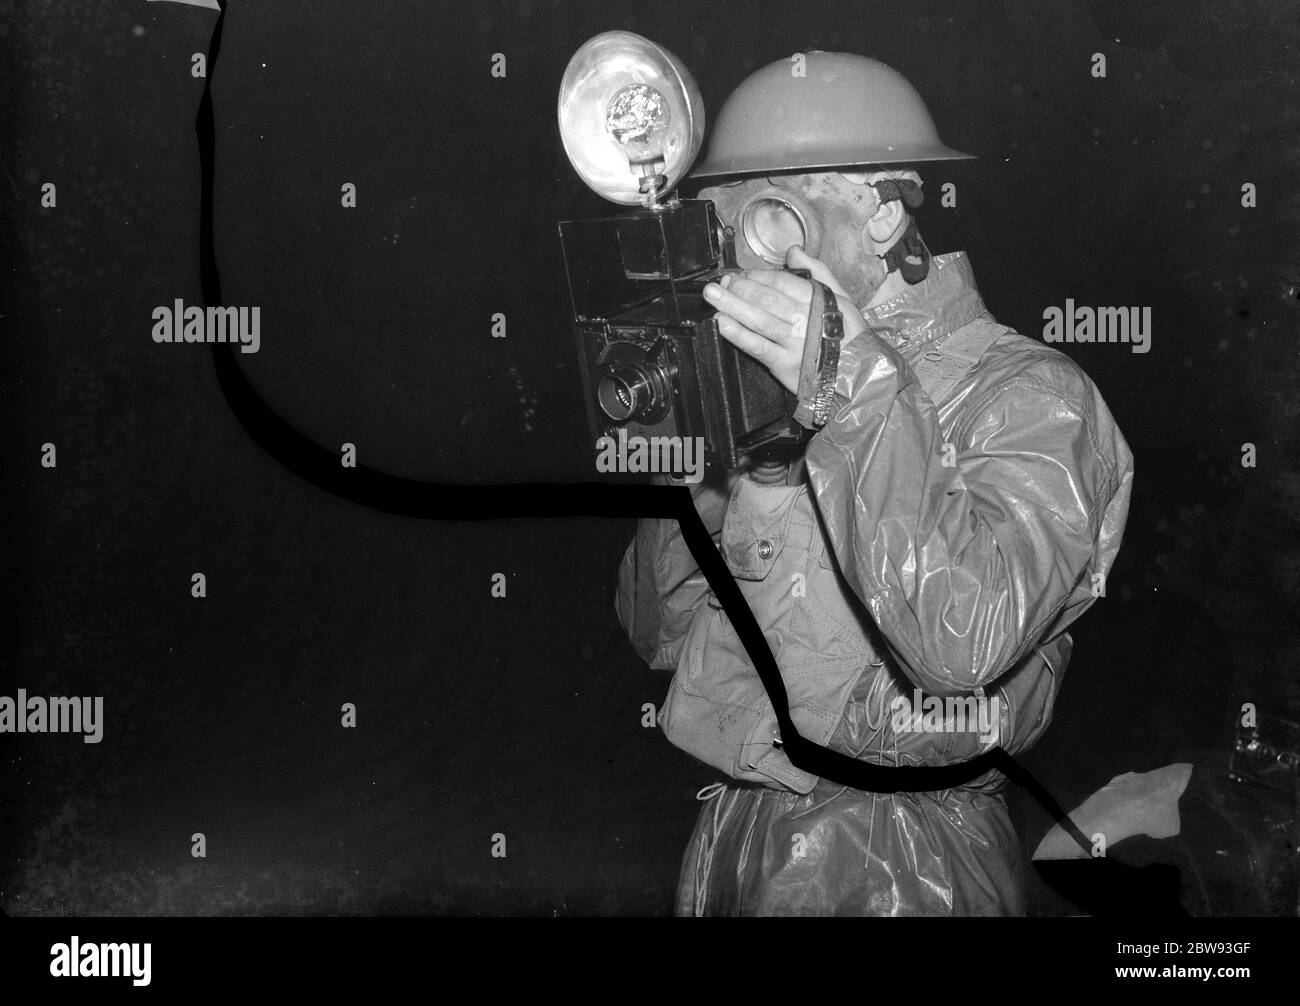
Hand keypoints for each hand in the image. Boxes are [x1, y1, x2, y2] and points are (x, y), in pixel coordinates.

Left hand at [702, 245, 867, 393]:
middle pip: (765, 297)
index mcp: (816, 299)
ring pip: (757, 319)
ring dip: (731, 305)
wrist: (858, 374)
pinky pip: (757, 346)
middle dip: (739, 287)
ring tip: (712, 295)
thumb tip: (793, 251)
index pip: (781, 281)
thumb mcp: (841, 298)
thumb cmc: (848, 335)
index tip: (742, 274)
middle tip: (721, 282)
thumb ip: (816, 272)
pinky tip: (721, 323)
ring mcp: (792, 341)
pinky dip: (738, 334)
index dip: (757, 276)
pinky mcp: (783, 363)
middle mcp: (803, 318)